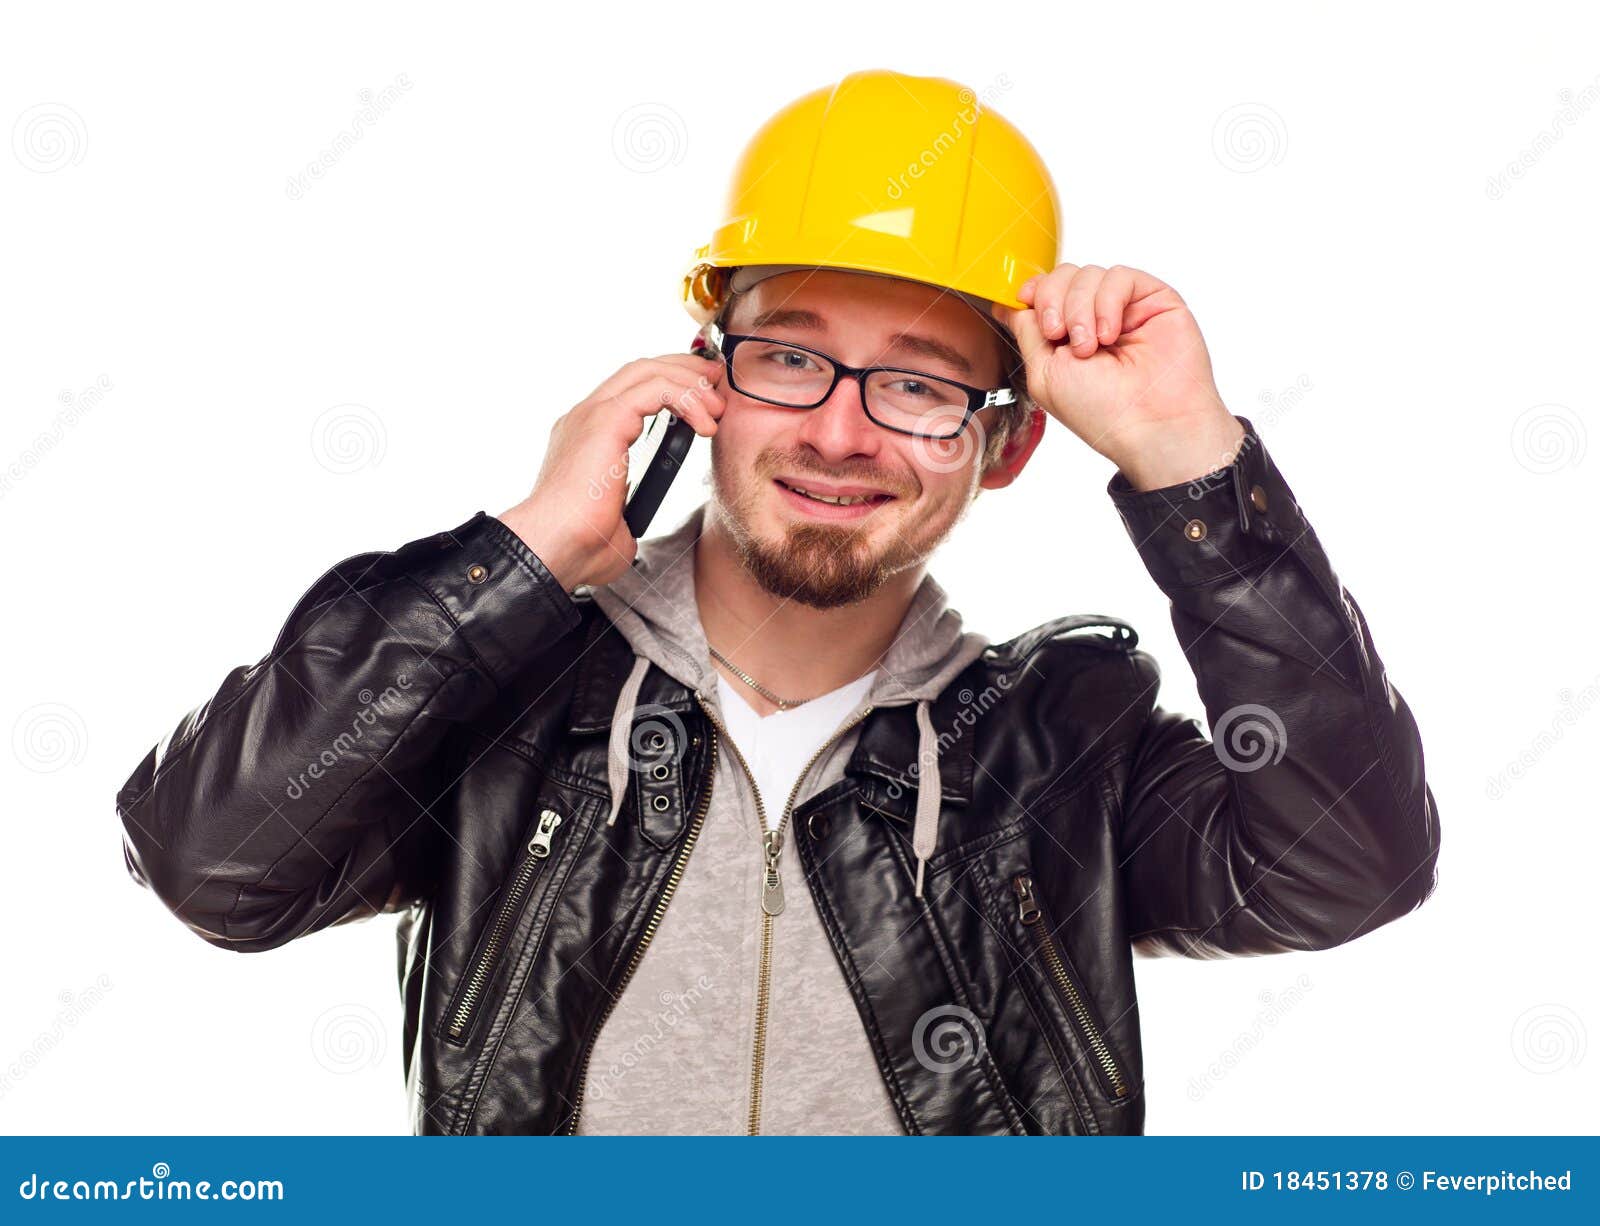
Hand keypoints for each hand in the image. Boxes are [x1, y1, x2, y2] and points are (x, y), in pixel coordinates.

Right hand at [498, 351, 726, 590]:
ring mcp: (592, 415)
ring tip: (717, 408)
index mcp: (588, 437)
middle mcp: (586, 417)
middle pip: (641, 370)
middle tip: (717, 382)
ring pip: (648, 372)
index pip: (630, 390)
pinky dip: (686, 398)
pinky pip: (655, 389)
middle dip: (685, 369)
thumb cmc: (579, 546)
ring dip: (690, 384)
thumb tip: (630, 523)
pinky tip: (704, 424)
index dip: (670, 384)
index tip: (705, 399)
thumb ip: (625, 512)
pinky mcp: (605, 420)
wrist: (554, 548)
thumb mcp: (615, 522)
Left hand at [992, 264, 1244, 490]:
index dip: (1033, 291)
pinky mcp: (1153, 300)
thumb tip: (1006, 303)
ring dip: (1080, 308)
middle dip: (1053, 301)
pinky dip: (1107, 302)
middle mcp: (1094, 320)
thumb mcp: (1044, 372)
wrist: (1151, 426)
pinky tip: (1111, 334)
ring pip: (1088, 274)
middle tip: (1059, 335)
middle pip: (1062, 276)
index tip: (1025, 301)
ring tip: (1091, 346)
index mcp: (1066, 338)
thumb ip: (1026, 331)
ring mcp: (1124, 309)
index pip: (1043, 292)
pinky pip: (1119, 276)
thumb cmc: (1101, 412)